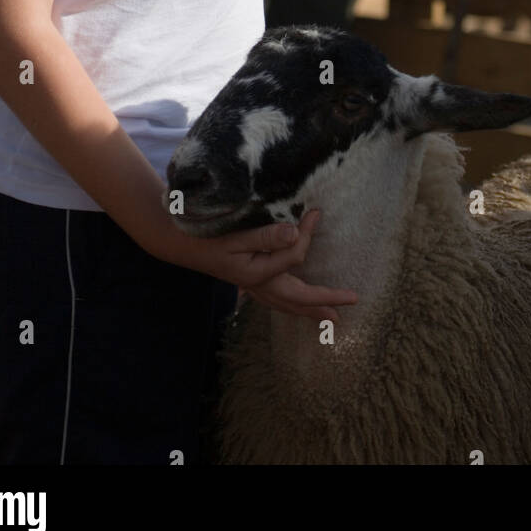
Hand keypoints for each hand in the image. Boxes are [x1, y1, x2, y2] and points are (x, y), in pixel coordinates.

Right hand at [182, 209, 357, 321]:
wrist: (180, 243)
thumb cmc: (207, 235)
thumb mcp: (235, 234)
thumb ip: (265, 235)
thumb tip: (295, 233)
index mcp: (257, 273)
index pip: (294, 256)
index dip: (307, 234)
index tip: (316, 212)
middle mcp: (258, 285)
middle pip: (298, 297)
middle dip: (324, 300)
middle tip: (351, 302)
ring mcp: (253, 286)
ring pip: (287, 304)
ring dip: (310, 310)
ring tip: (331, 318)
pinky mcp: (250, 282)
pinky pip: (277, 300)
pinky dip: (292, 304)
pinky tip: (297, 305)